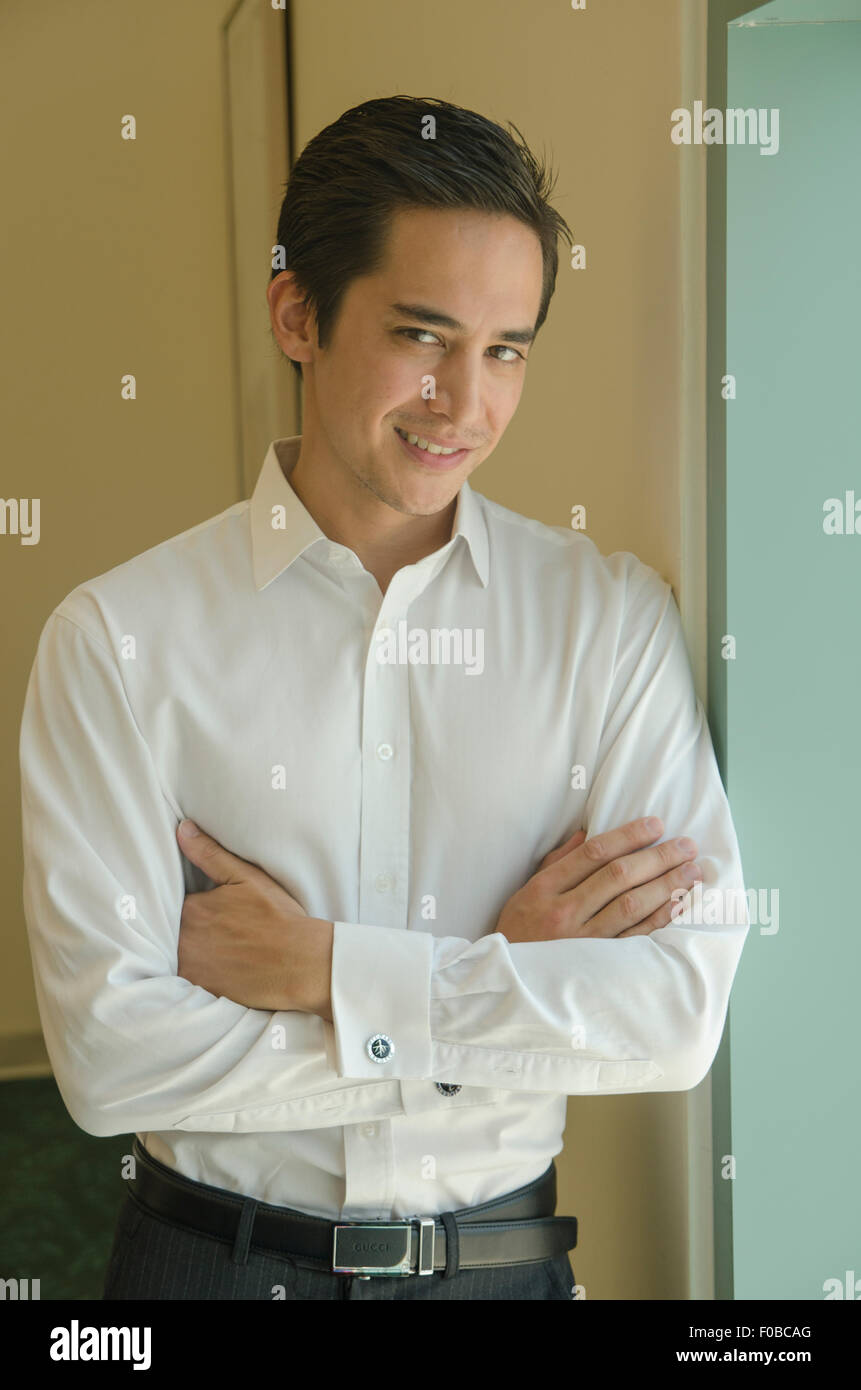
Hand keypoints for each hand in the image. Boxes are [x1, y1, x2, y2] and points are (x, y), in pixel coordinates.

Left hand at [175, 820, 333, 1017]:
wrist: (300, 962)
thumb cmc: (278, 917)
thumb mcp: (247, 877)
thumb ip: (209, 854)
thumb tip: (182, 829)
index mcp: (193, 908)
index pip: (171, 903)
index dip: (182, 904)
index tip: (198, 906)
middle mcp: (185, 940)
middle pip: (169, 930)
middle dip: (180, 927)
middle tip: (207, 927)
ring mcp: (191, 968)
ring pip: (174, 954)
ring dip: (184, 950)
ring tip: (209, 947)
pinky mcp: (201, 989)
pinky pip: (183, 980)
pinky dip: (191, 972)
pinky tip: (211, 967)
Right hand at [494, 817, 702, 943]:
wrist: (509, 981)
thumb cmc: (519, 929)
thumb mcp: (527, 889)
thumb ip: (559, 861)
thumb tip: (588, 832)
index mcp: (545, 888)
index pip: (594, 854)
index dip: (629, 836)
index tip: (656, 825)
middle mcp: (564, 912)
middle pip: (618, 876)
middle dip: (657, 858)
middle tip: (686, 846)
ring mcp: (582, 940)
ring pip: (631, 905)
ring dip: (666, 886)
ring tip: (692, 871)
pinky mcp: (598, 963)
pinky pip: (635, 937)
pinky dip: (659, 918)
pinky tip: (678, 904)